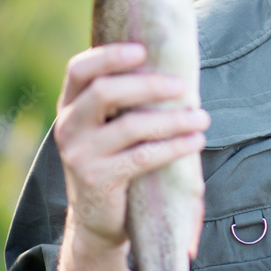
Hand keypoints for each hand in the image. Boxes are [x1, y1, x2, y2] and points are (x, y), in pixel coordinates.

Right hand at [54, 43, 208, 252]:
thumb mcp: (110, 126)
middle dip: (148, 85)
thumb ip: (126, 99)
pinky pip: (143, 157)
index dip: (109, 56)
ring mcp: (80, 155)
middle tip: (182, 86)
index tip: (142, 50)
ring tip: (202, 117)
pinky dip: (175, 146)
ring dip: (173, 119)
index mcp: (71, 105)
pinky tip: (196, 140)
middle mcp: (68, 127)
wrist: (97, 220)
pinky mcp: (98, 180)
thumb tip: (177, 67)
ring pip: (130, 126)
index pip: (80, 69)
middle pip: (104, 92)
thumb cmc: (116, 160)